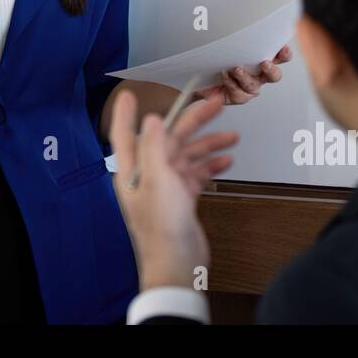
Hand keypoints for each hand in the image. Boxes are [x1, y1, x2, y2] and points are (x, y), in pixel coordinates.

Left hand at [108, 88, 237, 290]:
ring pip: (187, 155)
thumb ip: (153, 147)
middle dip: (192, 121)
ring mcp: (166, 187)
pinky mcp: (182, 198)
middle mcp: (148, 175)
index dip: (126, 113)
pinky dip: (210, 165)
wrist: (177, 263)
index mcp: (134, 170)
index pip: (126, 134)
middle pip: (169, 139)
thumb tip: (150, 119)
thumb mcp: (157, 180)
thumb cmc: (162, 228)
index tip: (128, 94)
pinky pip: (196, 174)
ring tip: (232, 136)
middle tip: (214, 105)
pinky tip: (226, 160)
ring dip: (209, 144)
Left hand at [194, 44, 292, 104]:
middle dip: (271, 70)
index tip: (282, 48)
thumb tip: (238, 18)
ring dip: (245, 77)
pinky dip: (231, 84)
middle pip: (274, 76)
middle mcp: (259, 75)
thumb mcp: (227, 41)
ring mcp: (249, 87)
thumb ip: (237, 35)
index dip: (284, 53)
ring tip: (235, 68)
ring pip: (254, 86)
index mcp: (262, 58)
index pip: (281, 57)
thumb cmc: (216, 54)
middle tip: (264, 63)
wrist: (200, 73)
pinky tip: (224, 75)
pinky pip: (239, 94)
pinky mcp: (238, 97)